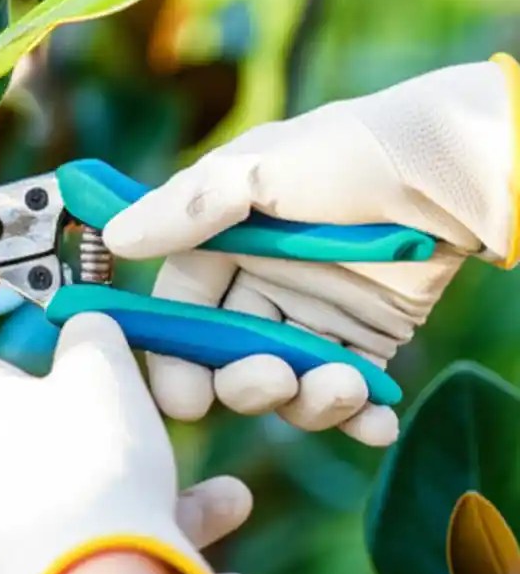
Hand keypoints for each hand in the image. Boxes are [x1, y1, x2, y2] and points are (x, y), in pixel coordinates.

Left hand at [0, 314, 253, 573]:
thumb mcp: (103, 373)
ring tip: (223, 504)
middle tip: (154, 438)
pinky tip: (201, 570)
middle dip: (105, 438)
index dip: (1, 353)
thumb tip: (87, 324)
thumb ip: (93, 337)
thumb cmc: (90, 467)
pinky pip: (76, 557)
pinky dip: (135, 555)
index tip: (42, 354)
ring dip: (147, 500)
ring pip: (68, 504)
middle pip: (30, 439)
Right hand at [103, 58, 517, 445]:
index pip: (180, 309)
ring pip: (286, 382)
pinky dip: (359, 416)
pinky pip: (349, 393)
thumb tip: (115, 239)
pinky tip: (376, 421)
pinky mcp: (366, 340)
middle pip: (226, 358)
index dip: (172, 354)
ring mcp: (312, 314)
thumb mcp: (260, 167)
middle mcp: (260, 281)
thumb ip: (188, 208)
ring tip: (343, 387)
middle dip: (243, 383)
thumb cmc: (353, 151)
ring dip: (307, 402)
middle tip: (272, 381)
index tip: (179, 395)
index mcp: (224, 240)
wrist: (459, 167)